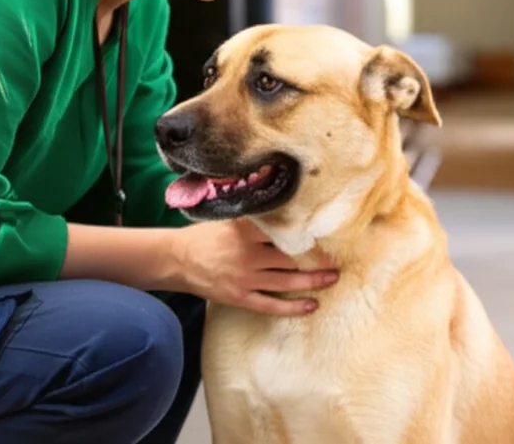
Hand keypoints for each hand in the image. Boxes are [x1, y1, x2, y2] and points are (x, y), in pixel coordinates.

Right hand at [169, 217, 337, 315]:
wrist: (175, 260)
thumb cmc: (204, 236)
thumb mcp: (228, 220)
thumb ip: (253, 218)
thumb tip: (280, 205)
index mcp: (245, 234)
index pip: (282, 233)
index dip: (305, 235)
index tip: (326, 235)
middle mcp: (248, 257)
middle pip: (290, 259)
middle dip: (316, 260)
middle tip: (338, 260)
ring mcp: (244, 279)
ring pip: (285, 283)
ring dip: (312, 282)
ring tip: (332, 279)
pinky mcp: (240, 297)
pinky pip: (270, 306)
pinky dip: (292, 308)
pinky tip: (311, 306)